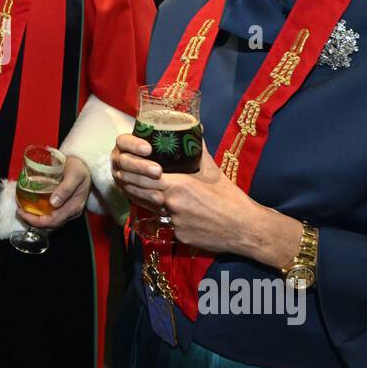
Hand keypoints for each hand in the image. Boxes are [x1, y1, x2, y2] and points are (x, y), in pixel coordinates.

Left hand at [15, 155, 90, 228]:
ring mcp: (68, 210)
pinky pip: (51, 215)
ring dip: (35, 218)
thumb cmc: (80, 167)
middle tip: (19, 210)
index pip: (53, 221)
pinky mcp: (64, 206)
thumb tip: (53, 202)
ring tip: (23, 208)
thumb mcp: (74, 174)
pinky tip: (31, 206)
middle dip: (32, 220)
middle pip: (50, 224)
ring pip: (49, 221)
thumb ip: (66, 188)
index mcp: (74, 207)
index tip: (22, 212)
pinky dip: (39, 213)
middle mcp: (71, 212)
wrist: (84, 164)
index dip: (35, 220)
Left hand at [110, 136, 298, 263]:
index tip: (123, 166)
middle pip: (144, 193)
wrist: (245, 228)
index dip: (133, 172)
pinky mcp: (179, 237)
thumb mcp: (213, 171)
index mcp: (180, 185)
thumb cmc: (230, 197)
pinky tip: (170, 212)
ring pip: (155, 209)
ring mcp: (175, 223)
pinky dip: (168, 217)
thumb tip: (196, 130)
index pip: (147, 177)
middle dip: (131, 185)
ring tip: (136, 191)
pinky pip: (168, 224)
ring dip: (146, 201)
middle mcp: (173, 204)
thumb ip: (199, 152)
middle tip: (121, 178)